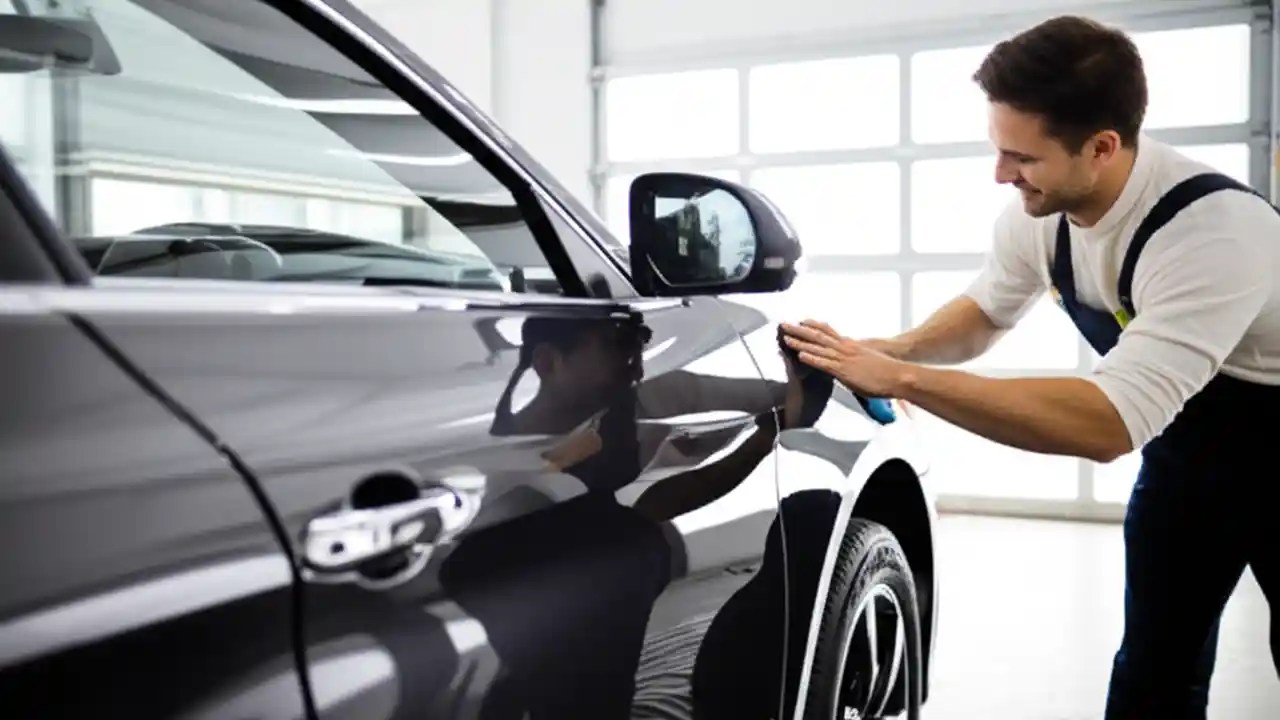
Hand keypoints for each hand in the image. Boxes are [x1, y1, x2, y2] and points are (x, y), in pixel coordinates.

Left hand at [780, 320, 908, 398]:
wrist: (898, 375)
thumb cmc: (886, 371)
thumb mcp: (867, 359)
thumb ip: (855, 358)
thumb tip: (849, 362)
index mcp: (850, 345)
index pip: (828, 332)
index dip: (813, 326)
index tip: (801, 320)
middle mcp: (845, 348)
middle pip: (818, 335)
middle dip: (799, 329)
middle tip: (784, 324)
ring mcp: (843, 358)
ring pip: (818, 347)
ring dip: (800, 342)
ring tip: (785, 336)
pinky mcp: (844, 371)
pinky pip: (824, 363)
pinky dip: (812, 358)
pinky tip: (800, 355)